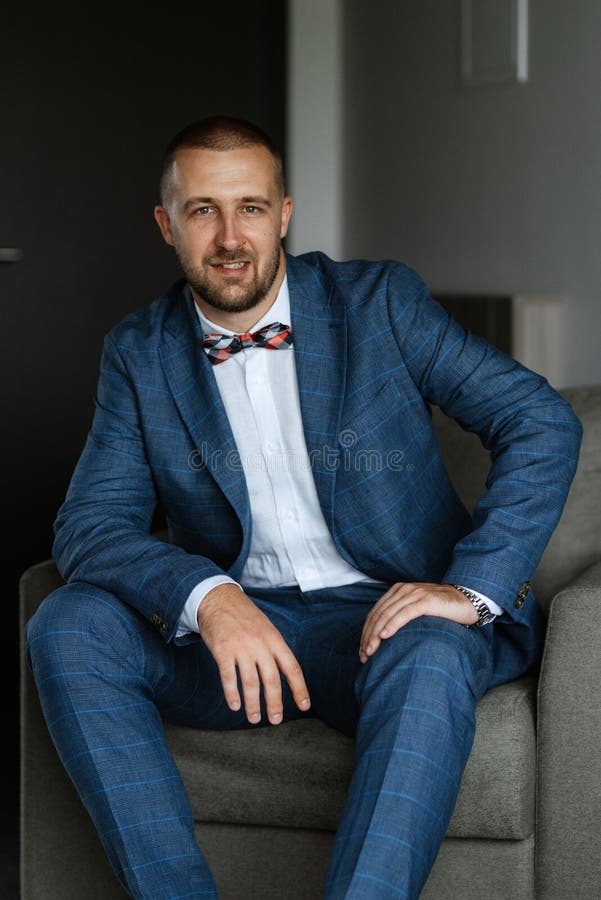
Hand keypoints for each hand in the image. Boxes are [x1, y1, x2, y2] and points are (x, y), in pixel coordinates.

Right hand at [197, 583, 310, 724]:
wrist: (218, 599)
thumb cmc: (244, 617)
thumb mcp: (266, 628)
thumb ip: (274, 649)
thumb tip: (283, 674)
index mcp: (274, 639)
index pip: (291, 667)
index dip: (299, 688)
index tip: (304, 706)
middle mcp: (260, 644)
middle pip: (271, 679)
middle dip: (275, 703)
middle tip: (275, 720)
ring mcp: (241, 647)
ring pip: (250, 682)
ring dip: (253, 704)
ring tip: (254, 718)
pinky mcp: (223, 650)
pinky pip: (228, 677)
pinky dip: (232, 694)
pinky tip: (234, 705)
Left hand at [359, 582, 477, 662]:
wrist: (468, 601)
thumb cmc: (442, 610)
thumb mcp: (417, 610)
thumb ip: (401, 617)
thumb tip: (383, 639)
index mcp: (398, 591)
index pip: (375, 613)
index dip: (366, 632)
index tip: (362, 651)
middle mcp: (403, 590)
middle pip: (378, 614)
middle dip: (368, 636)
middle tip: (364, 655)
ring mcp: (414, 594)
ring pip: (388, 614)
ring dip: (376, 634)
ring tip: (370, 651)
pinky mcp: (426, 600)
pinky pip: (405, 613)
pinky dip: (392, 624)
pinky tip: (384, 636)